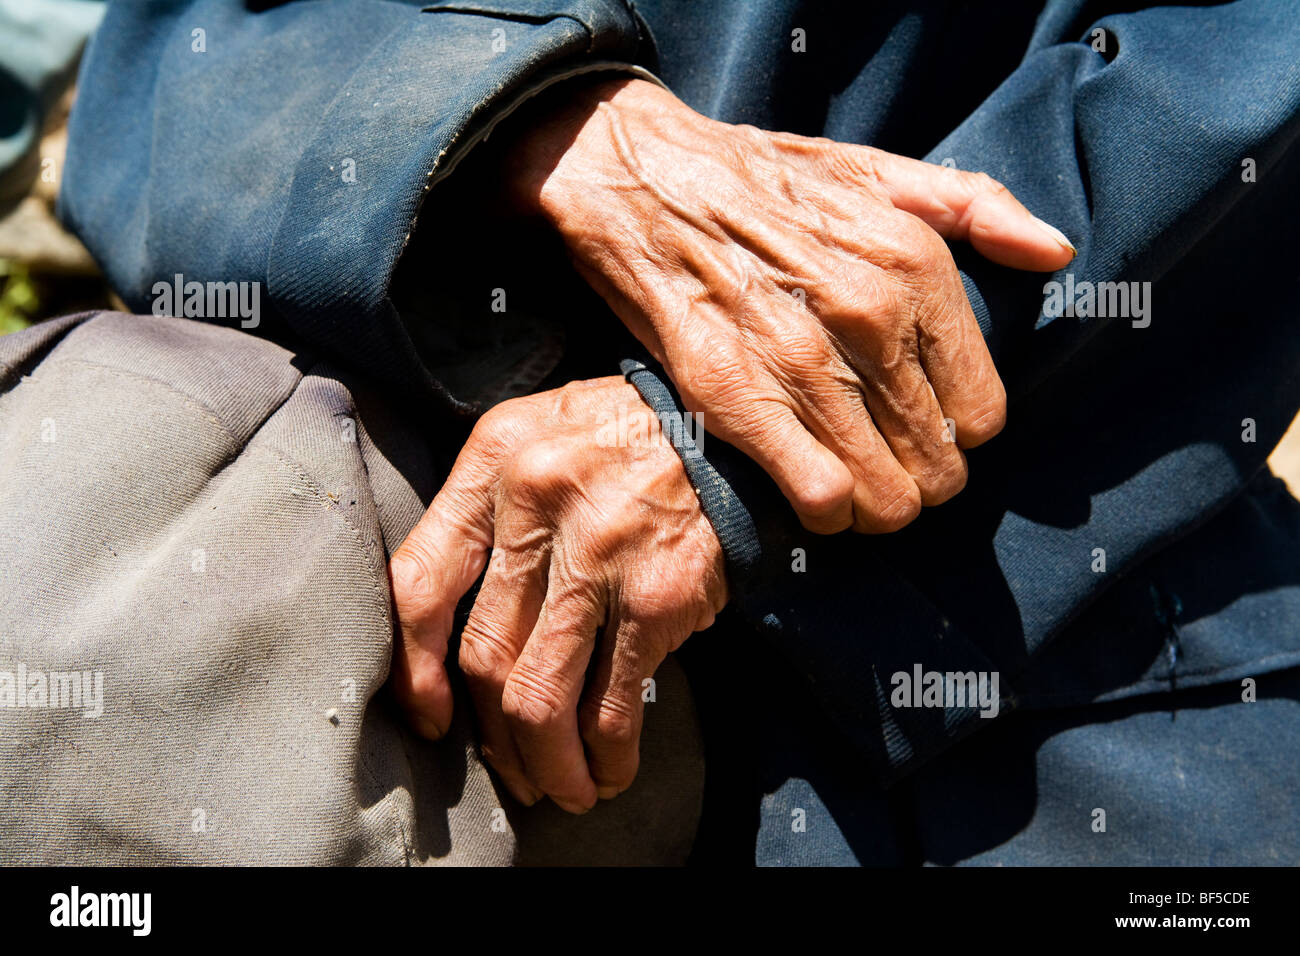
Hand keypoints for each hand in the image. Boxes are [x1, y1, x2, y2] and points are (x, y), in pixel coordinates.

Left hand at [388, 378, 725, 812]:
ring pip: (538, 695)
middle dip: (494, 736)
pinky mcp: (656, 597)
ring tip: (563, 787)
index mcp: (493, 457)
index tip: (430, 715)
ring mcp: (597, 551)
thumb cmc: (627, 438)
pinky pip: (612, 704)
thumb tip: (459, 633)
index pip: (421, 580)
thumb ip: (492, 512)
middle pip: (482, 655)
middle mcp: (534, 500)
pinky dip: (608, 754)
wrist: (734, 428)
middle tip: (514, 768)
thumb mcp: (542, 438)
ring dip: (546, 763)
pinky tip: (612, 768)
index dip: (413, 666)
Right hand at [503, 78, 1075, 532]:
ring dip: (874, 506)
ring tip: (854, 490)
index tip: (925, 428)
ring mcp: (801, 361)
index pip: (981, 411)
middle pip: (937, 464)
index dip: (956, 434)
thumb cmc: (767, 183)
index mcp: (915, 265)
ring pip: (884, 494)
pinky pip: (819, 496)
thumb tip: (1054, 253)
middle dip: (919, 480)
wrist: (647, 181)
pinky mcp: (735, 397)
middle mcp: (868, 316)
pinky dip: (823, 512)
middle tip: (889, 467)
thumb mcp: (880, 169)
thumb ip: (976, 206)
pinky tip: (811, 494)